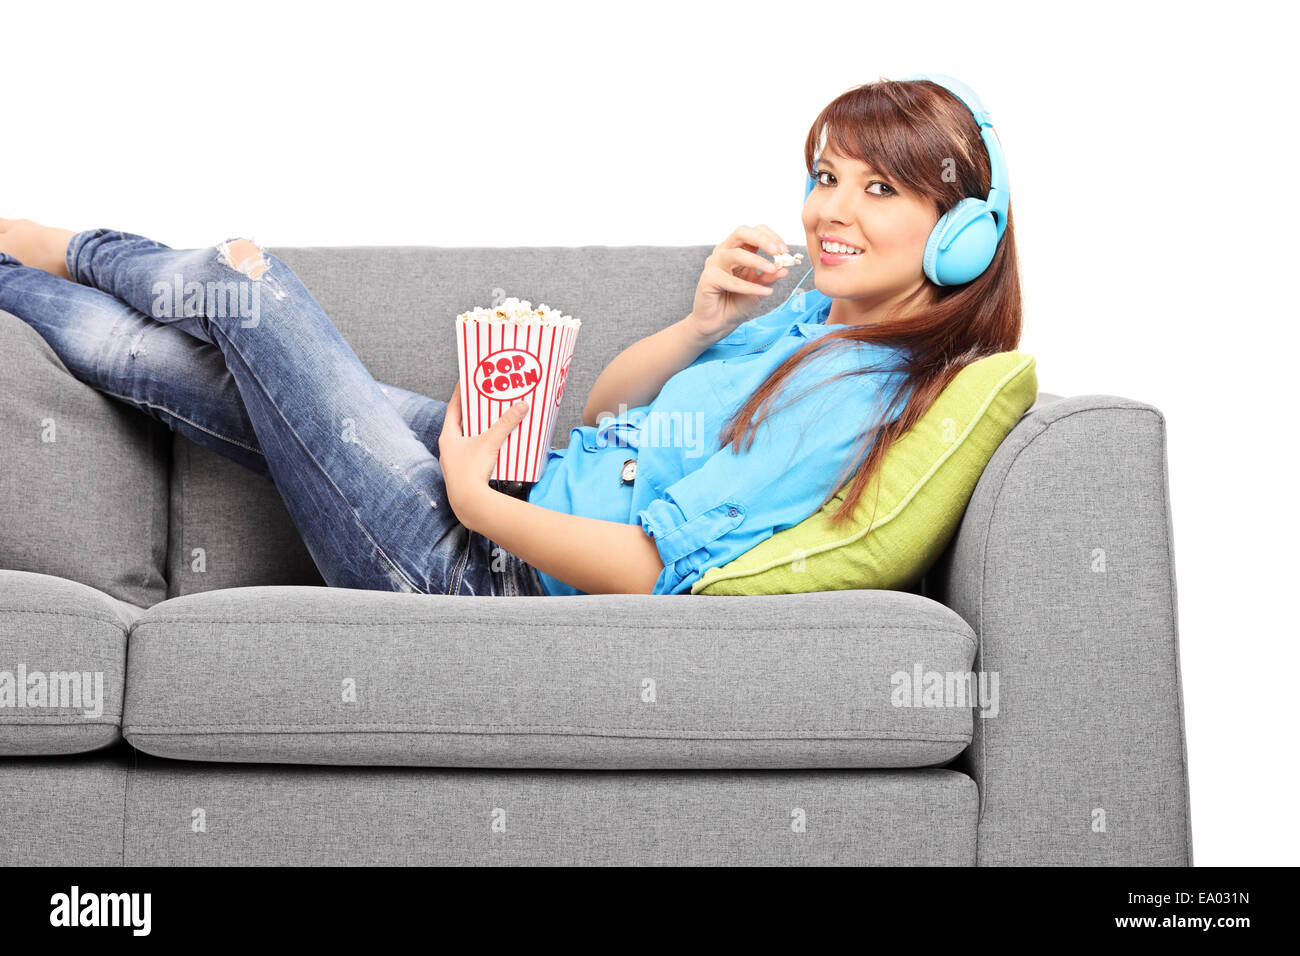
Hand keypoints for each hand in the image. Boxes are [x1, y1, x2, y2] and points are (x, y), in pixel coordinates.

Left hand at [439, 380, 529, 529]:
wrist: (468, 503)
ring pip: (466, 440)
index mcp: (448, 437)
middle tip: (484, 400)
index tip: (467, 382)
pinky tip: (494, 447)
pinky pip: (472, 454)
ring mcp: (454, 462)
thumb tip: (521, 406)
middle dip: (473, 413)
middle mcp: (448, 448)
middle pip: (460, 424)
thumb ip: (505, 424)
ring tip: (492, 421)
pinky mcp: (463, 473)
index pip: (453, 408)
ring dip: (478, 431)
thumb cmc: (472, 471)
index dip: (460, 394)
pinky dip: (482, 446)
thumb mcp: (490, 443)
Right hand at [688, 224, 791, 341]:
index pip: (755, 231)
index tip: (785, 251)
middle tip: (779, 252)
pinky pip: (731, 280)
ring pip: (735, 254)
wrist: (719, 324)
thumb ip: (770, 276)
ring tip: (773, 271)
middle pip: (742, 233)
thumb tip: (785, 268)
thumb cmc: (736, 303)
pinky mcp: (708, 279)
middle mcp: (724, 252)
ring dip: (758, 261)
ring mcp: (714, 263)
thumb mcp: (759, 287)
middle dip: (763, 240)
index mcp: (738, 249)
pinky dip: (750, 287)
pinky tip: (766, 292)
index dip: (771, 237)